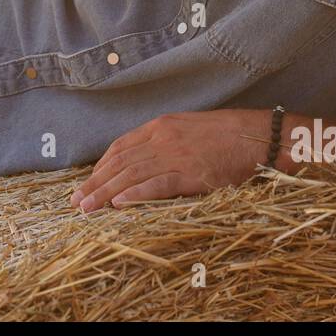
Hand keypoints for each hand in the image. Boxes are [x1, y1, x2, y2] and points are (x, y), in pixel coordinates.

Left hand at [70, 110, 273, 212]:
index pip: (120, 147)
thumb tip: (142, 160)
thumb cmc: (227, 135)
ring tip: (88, 208)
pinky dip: (137, 194)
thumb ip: (164, 141)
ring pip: (132, 176)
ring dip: (106, 193)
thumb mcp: (188, 129)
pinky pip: (159, 184)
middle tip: (76, 202)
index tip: (87, 183)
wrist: (258, 136)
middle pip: (120, 163)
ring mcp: (177, 156)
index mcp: (161, 126)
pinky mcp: (193, 174)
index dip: (100, 167)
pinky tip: (120, 204)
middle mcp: (164, 139)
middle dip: (95, 183)